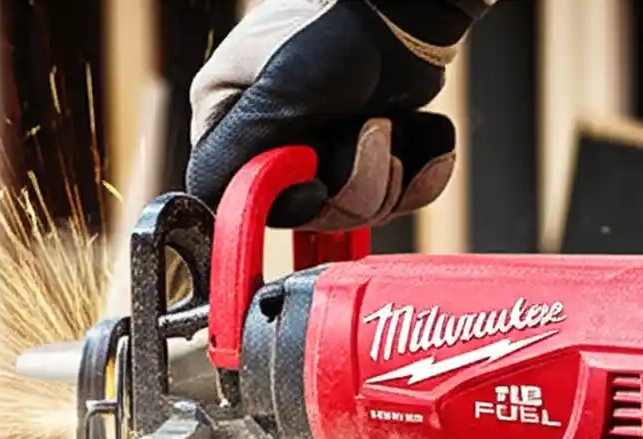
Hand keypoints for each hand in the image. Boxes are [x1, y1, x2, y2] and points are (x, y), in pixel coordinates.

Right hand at [185, 0, 489, 230]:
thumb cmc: (330, 32)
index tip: (315, 182)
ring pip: (364, 207)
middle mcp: (276, 144)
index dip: (289, 204)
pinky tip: (419, 131)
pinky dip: (424, 170)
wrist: (404, 7)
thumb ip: (229, 158)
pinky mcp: (376, 152)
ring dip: (392, 171)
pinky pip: (405, 195)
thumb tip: (217, 208)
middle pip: (317, 214)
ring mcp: (329, 149)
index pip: (242, 201)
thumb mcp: (271, 98)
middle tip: (371, 128)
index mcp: (231, 126)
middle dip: (357, 181)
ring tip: (391, 120)